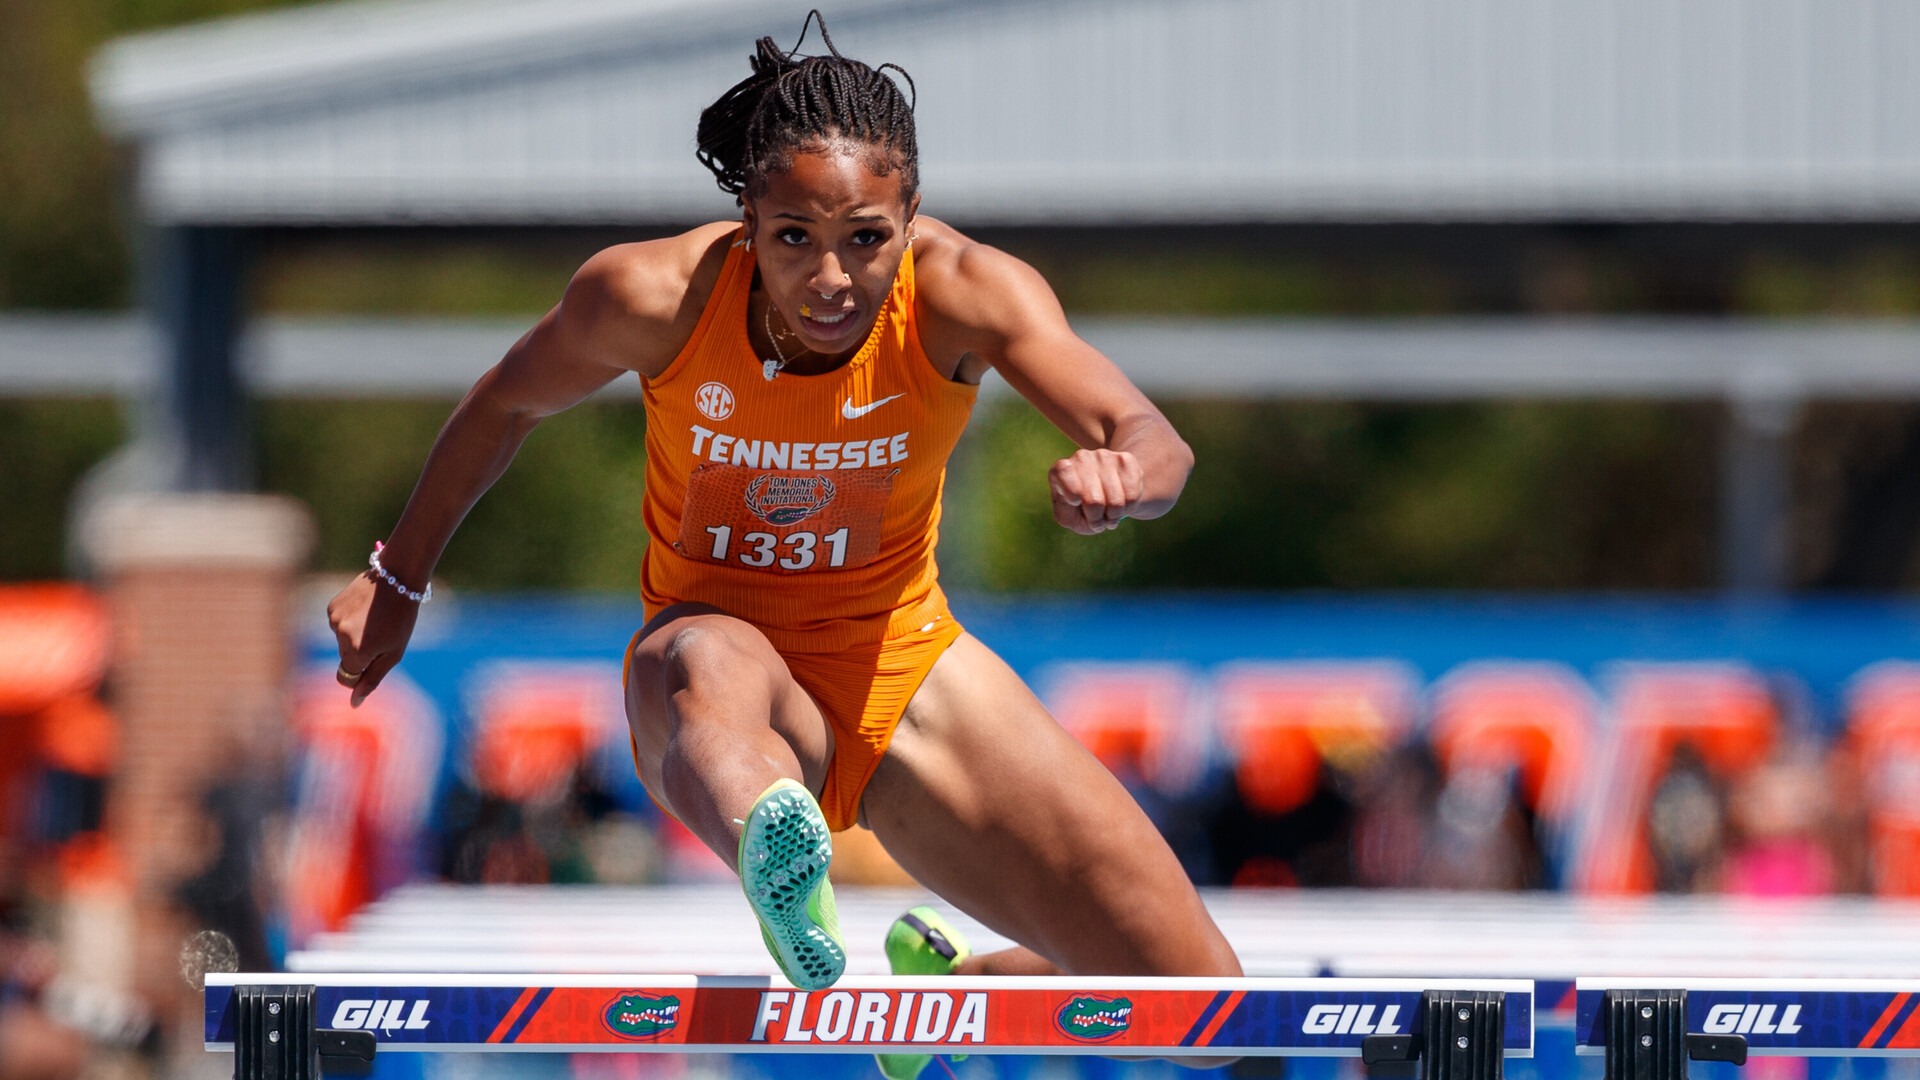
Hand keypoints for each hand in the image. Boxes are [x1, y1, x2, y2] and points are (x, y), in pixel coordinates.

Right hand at [327, 571, 420, 706]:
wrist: (396, 578)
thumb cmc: (402, 619)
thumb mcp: (394, 653)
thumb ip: (372, 679)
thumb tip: (354, 703)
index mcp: (357, 652)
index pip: (347, 677)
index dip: (362, 671)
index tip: (376, 656)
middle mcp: (341, 637)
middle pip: (346, 658)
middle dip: (362, 651)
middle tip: (382, 632)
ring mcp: (333, 620)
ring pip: (342, 640)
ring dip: (355, 634)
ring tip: (375, 617)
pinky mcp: (331, 607)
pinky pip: (338, 623)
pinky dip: (349, 620)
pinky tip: (365, 607)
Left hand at [1048, 448, 1144, 534]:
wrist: (1106, 494)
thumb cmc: (1081, 509)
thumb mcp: (1068, 517)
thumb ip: (1066, 514)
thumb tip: (1079, 498)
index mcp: (1061, 470)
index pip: (1063, 472)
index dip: (1071, 491)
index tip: (1075, 502)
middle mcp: (1081, 458)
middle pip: (1094, 500)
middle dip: (1097, 519)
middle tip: (1097, 520)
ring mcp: (1104, 456)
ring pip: (1116, 501)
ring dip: (1113, 516)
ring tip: (1109, 514)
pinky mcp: (1126, 460)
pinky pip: (1132, 496)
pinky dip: (1129, 509)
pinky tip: (1122, 504)